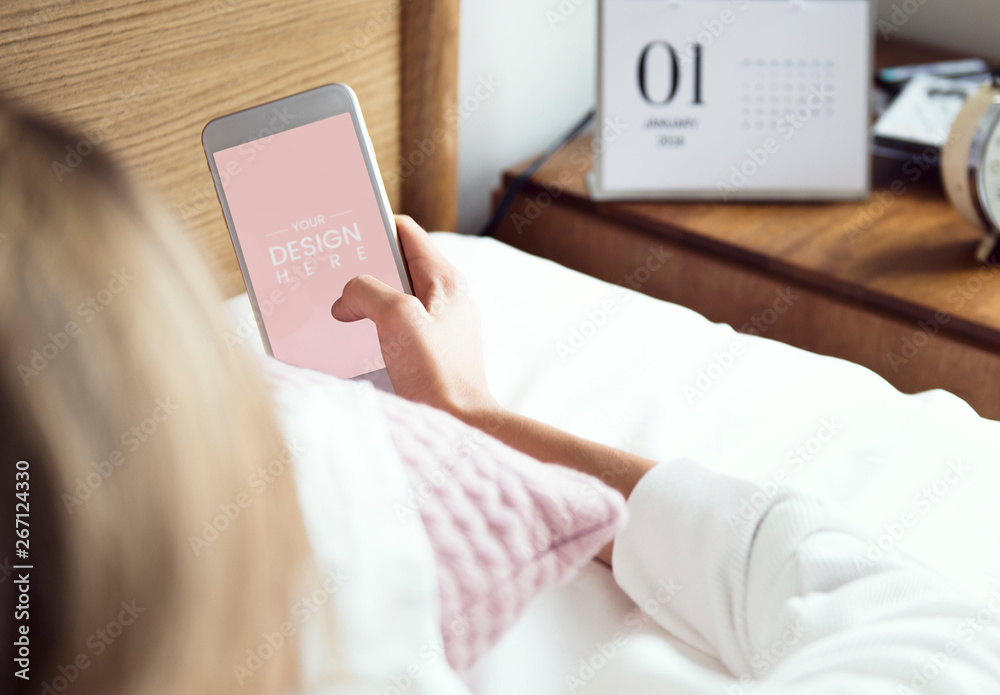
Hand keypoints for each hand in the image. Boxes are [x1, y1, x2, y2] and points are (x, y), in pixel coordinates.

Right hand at [332, 215, 498, 418]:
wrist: (459, 422)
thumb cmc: (436, 372)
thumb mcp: (396, 317)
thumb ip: (367, 292)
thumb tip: (347, 298)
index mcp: (444, 280)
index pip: (406, 232)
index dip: (374, 226)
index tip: (343, 232)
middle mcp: (446, 297)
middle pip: (398, 265)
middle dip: (364, 267)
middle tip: (330, 271)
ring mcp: (441, 324)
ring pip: (396, 297)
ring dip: (366, 300)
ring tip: (337, 306)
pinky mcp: (432, 349)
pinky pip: (398, 325)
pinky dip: (374, 325)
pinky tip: (354, 337)